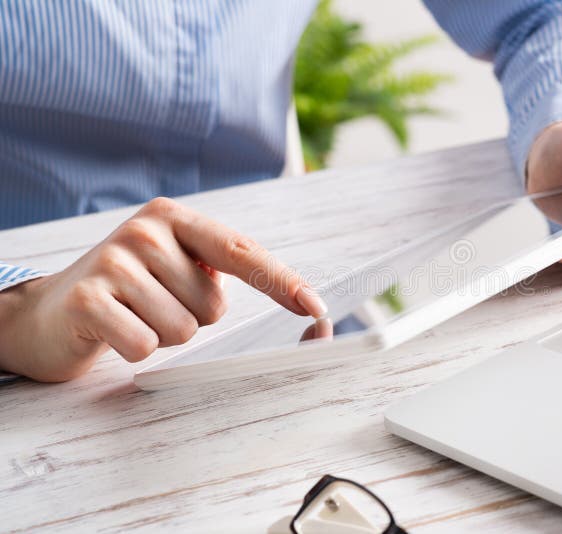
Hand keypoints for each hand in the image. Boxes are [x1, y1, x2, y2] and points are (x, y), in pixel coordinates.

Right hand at [0, 197, 326, 381]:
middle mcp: (146, 231)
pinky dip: (136, 350)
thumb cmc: (130, 291)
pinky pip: (146, 345)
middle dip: (190, 317)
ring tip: (133, 316)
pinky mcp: (88, 298)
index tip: (317, 307)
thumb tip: (299, 301)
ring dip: (163, 335)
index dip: (282, 282)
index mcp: (174, 218)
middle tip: (152, 305)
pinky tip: (113, 331)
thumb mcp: (174, 266)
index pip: (242, 252)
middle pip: (212, 306)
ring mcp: (114, 262)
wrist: (48, 312)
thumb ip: (219, 270)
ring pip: (184, 330)